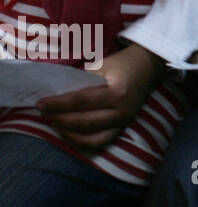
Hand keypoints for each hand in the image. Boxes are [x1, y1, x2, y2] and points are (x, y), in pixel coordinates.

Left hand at [36, 45, 164, 150]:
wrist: (147, 67)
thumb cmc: (122, 64)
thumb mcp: (101, 66)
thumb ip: (81, 82)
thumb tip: (55, 96)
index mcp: (117, 92)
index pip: (80, 101)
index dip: (58, 104)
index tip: (41, 103)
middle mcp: (121, 111)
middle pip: (82, 122)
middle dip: (58, 118)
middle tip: (43, 112)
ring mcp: (123, 122)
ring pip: (89, 137)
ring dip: (67, 132)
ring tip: (54, 122)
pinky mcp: (122, 127)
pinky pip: (99, 142)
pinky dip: (81, 141)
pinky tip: (68, 132)